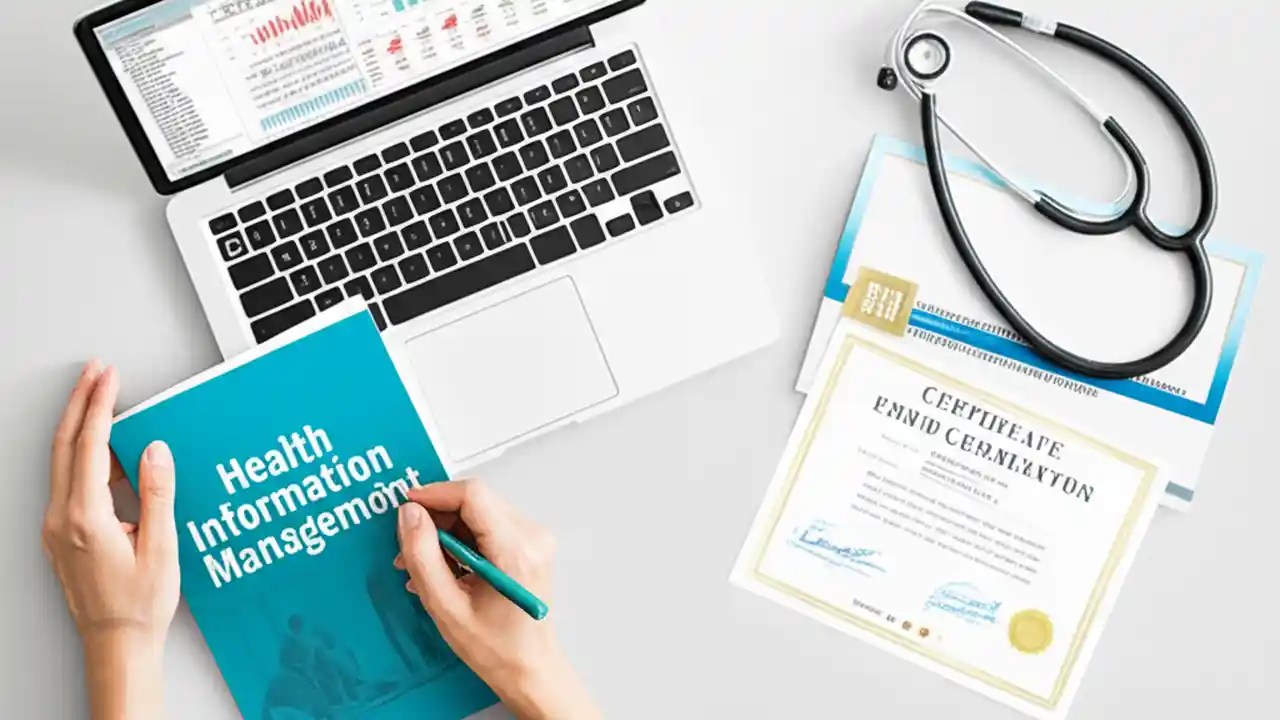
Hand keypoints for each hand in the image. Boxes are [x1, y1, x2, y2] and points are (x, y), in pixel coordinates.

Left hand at [43, 361, 179, 719]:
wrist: (116, 644)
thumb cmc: (139, 605)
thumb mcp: (161, 547)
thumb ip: (157, 493)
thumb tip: (154, 450)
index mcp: (85, 518)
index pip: (90, 446)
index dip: (100, 406)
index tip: (109, 377)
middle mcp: (62, 519)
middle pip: (65, 445)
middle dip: (81, 403)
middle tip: (96, 372)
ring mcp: (56, 528)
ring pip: (62, 461)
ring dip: (80, 426)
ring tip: (100, 400)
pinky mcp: (61, 535)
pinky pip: (68, 482)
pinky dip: (83, 455)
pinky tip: (106, 451)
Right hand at [396, 481, 598, 719]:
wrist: (531, 669)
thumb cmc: (495, 649)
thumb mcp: (446, 607)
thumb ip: (423, 556)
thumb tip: (409, 514)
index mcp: (516, 551)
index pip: (473, 495)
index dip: (435, 494)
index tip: (405, 506)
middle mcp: (532, 537)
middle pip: (476, 501)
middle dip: (437, 517)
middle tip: (408, 545)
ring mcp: (535, 539)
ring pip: (480, 511)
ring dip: (447, 530)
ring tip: (421, 564)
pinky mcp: (530, 544)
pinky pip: (489, 525)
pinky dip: (462, 539)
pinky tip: (444, 567)